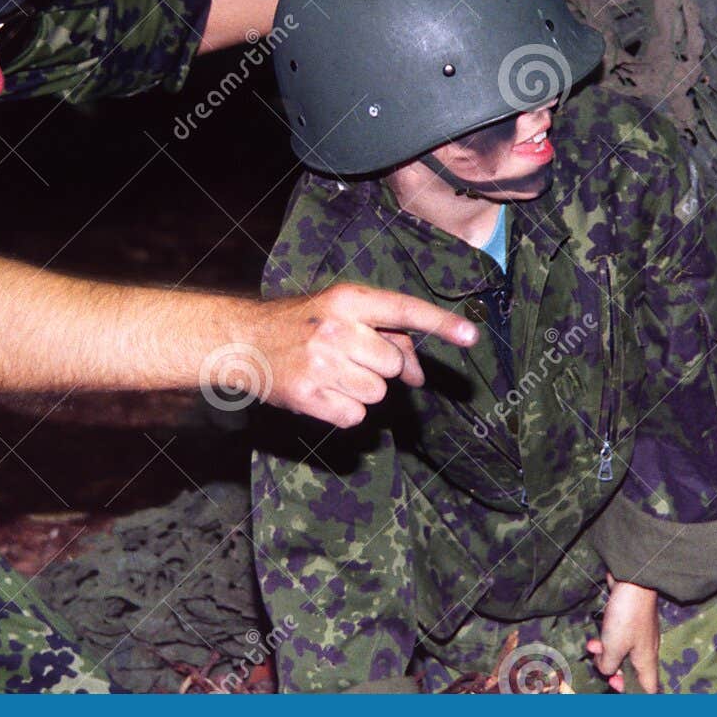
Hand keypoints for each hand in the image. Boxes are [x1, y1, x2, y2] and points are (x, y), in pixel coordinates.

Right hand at [247, 283, 477, 426]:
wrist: (244, 341)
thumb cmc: (301, 325)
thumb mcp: (341, 314)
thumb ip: (386, 335)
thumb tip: (420, 374)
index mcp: (347, 300)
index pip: (404, 310)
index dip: (441, 324)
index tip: (471, 336)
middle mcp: (336, 328)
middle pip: (393, 364)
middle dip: (379, 367)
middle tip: (350, 359)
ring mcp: (321, 363)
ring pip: (377, 393)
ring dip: (361, 390)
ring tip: (332, 375)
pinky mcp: (309, 395)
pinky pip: (355, 416)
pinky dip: (344, 411)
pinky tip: (323, 393)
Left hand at [587, 572, 660, 692]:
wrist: (633, 580)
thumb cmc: (627, 617)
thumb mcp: (614, 647)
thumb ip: (608, 665)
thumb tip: (605, 670)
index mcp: (646, 660)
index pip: (649, 688)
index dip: (634, 694)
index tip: (616, 687)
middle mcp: (645, 650)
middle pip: (632, 672)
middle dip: (614, 673)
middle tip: (602, 669)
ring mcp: (637, 634)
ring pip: (621, 654)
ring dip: (605, 655)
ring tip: (594, 648)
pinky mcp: (628, 621)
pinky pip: (617, 638)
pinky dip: (606, 641)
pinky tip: (594, 638)